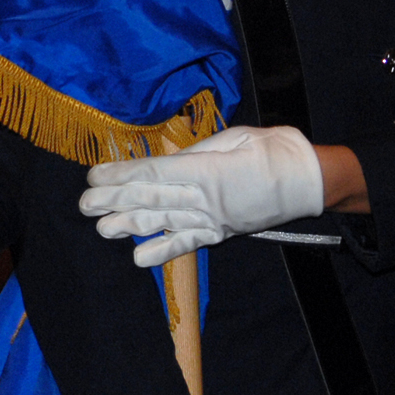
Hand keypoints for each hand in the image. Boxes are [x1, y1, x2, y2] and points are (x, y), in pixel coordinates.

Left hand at [79, 127, 324, 267]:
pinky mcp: (223, 233)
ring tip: (102, 229)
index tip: (93, 177)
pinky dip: (164, 251)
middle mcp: (204, 199)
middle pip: (150, 198)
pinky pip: (189, 244)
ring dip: (129, 226)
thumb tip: (168, 159)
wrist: (310, 180)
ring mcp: (213, 220)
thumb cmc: (274, 149)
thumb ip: (197, 151)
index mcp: (206, 170)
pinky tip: (140, 257)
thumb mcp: (233, 137)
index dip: (119, 176)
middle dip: (114, 201)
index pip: (152, 173)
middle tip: (84, 205)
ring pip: (163, 223)